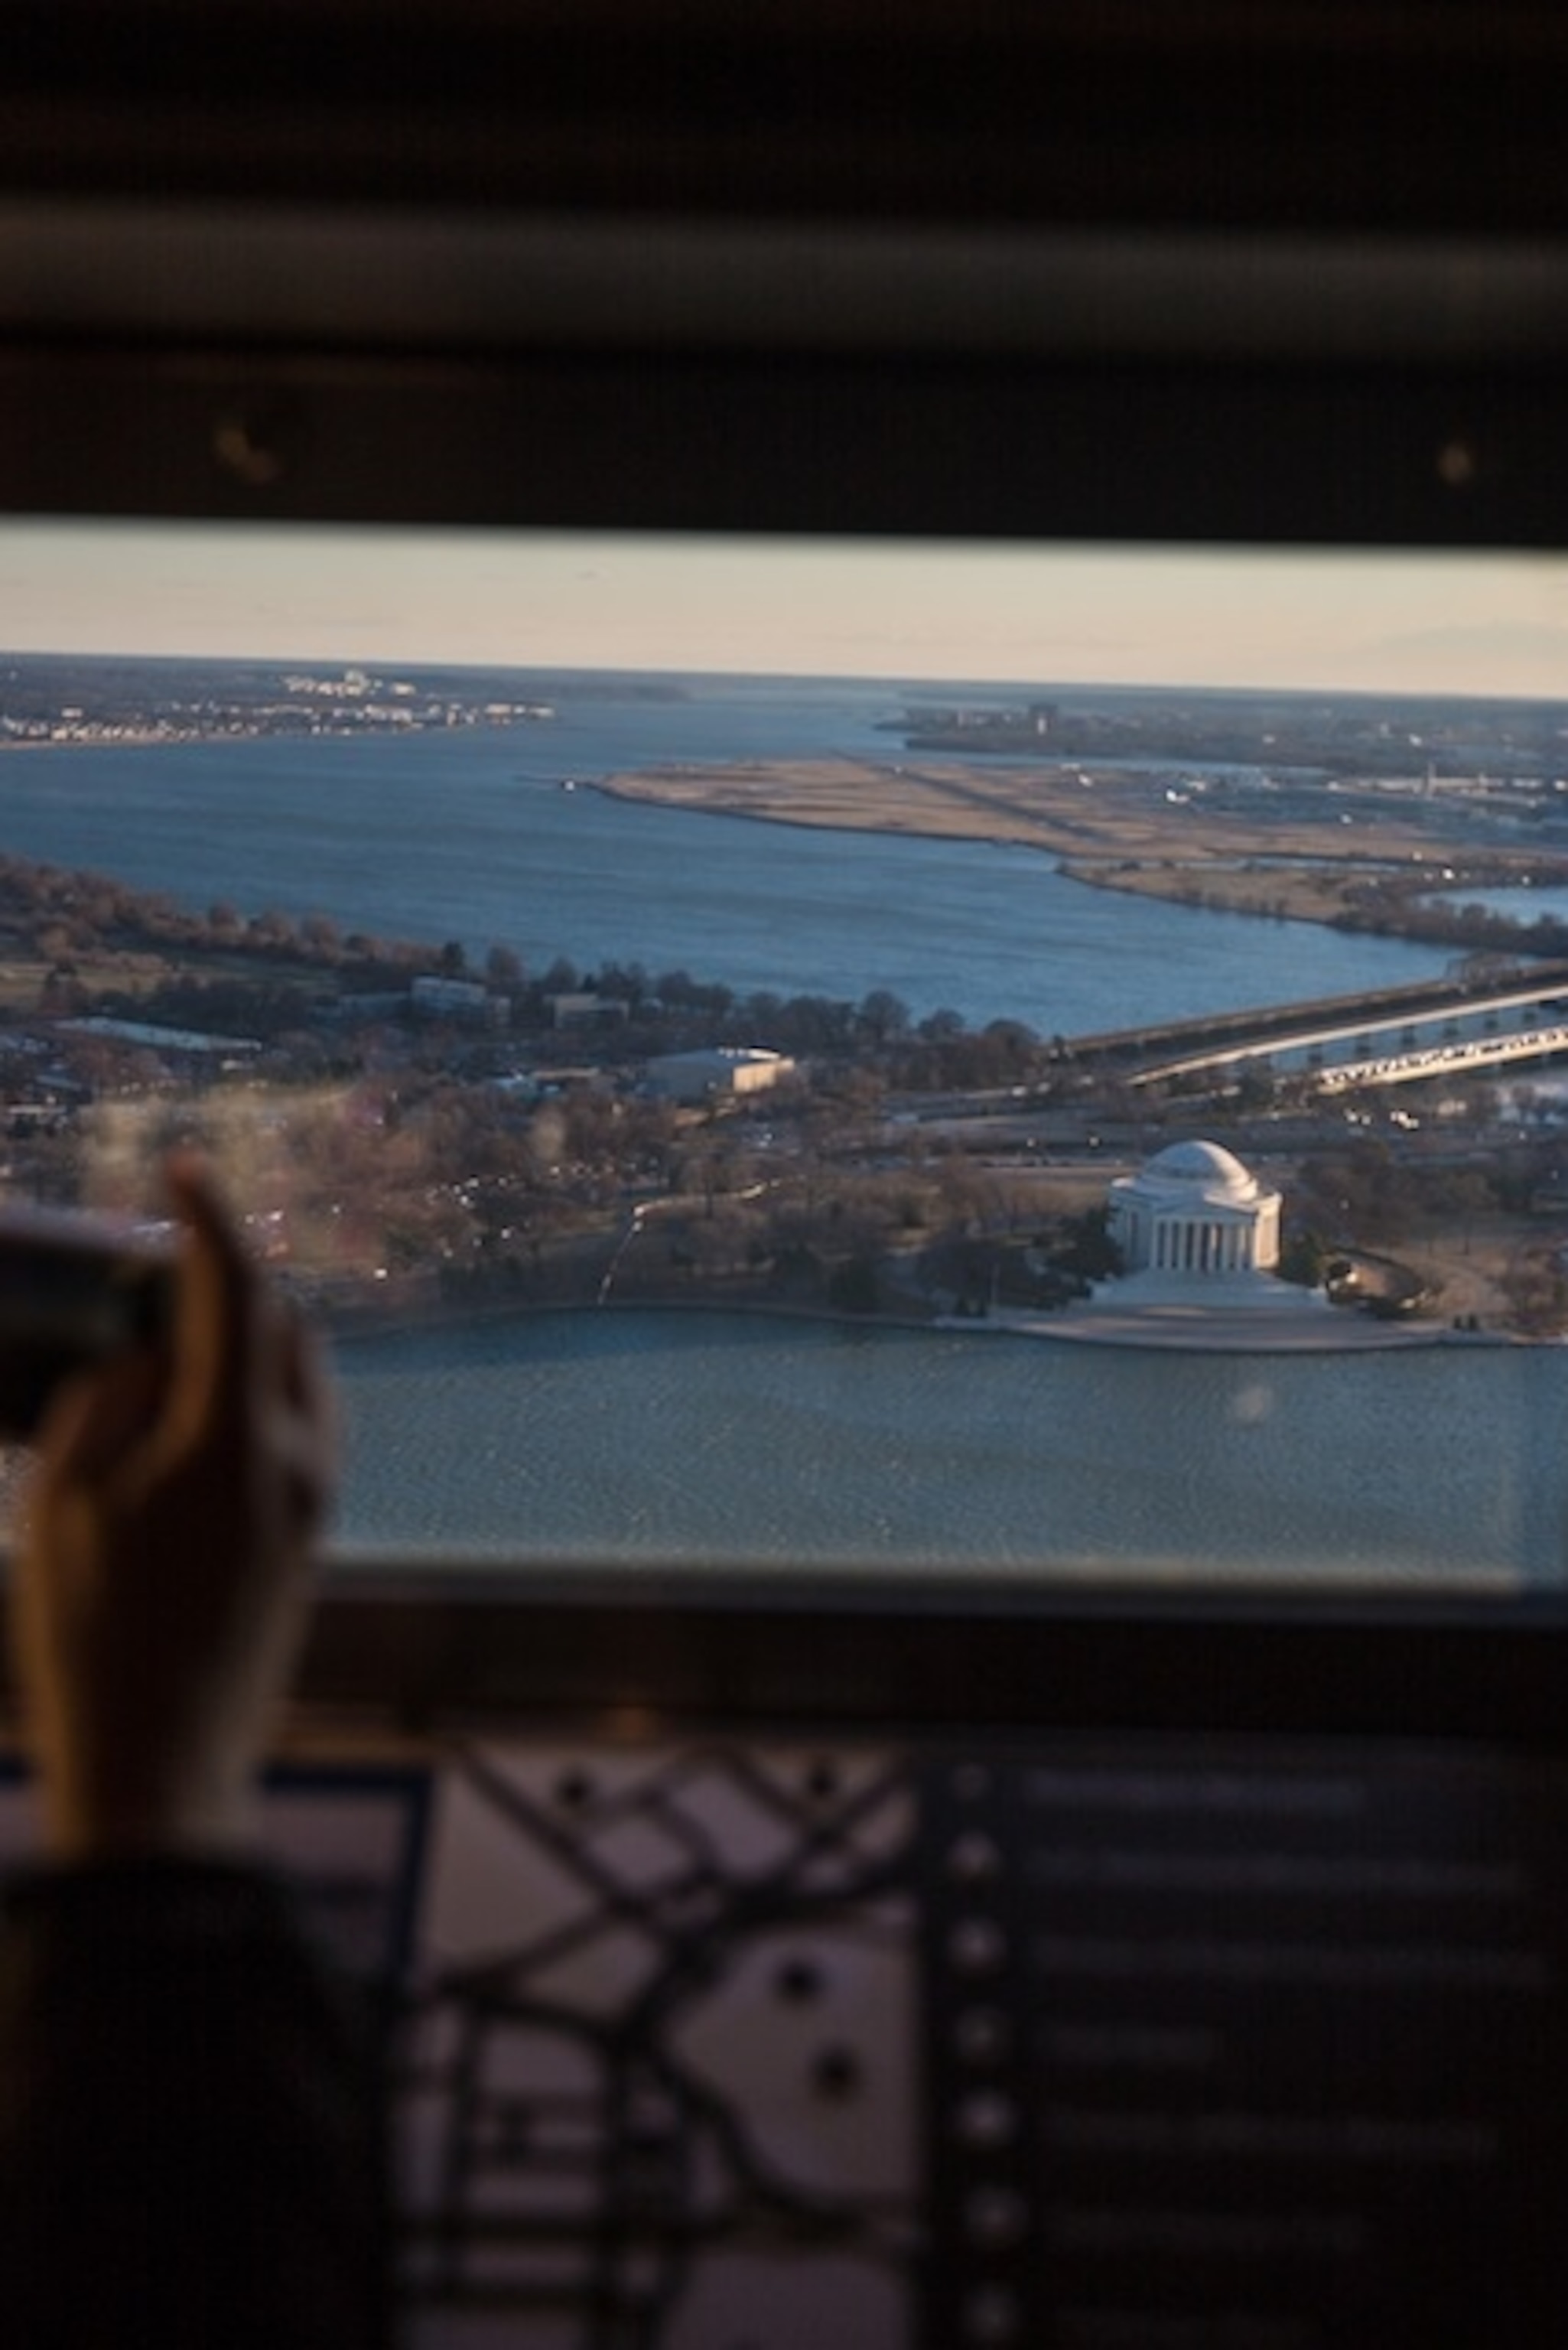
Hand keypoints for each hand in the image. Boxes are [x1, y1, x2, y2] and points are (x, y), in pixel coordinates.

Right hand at [12, 1160, 335, 1858]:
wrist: (166, 1767)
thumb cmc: (93, 1642)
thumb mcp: (61, 1509)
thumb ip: (104, 1407)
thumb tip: (150, 1361)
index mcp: (234, 1442)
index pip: (237, 1291)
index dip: (210, 1218)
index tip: (185, 1168)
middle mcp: (299, 1459)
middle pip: (285, 1324)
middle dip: (229, 1280)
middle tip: (156, 1272)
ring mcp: (317, 1500)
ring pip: (303, 1374)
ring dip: (251, 1338)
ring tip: (174, 1344)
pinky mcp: (315, 1536)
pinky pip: (303, 1425)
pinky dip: (262, 1390)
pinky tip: (202, 1412)